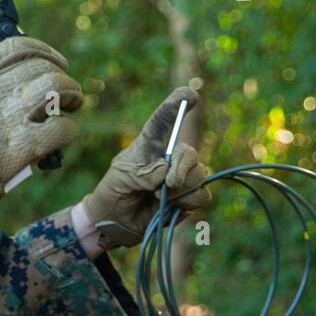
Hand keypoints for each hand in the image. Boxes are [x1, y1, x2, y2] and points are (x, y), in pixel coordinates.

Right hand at [0, 36, 81, 205]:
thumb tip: (11, 79)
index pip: (16, 47)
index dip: (42, 50)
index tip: (53, 61)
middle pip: (42, 67)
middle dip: (61, 76)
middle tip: (66, 92)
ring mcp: (8, 118)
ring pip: (56, 88)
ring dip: (71, 95)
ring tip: (73, 104)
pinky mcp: (21, 148)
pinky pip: (61, 128)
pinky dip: (67, 129)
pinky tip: (62, 134)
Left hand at [81, 86, 212, 249]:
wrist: (116, 223)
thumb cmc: (113, 193)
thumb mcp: (120, 178)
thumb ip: (143, 172)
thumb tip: (168, 173)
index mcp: (150, 145)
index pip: (164, 121)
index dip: (176, 104)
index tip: (190, 93)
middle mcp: (169, 157)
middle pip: (189, 152)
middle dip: (182, 167)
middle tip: (167, 183)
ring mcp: (182, 176)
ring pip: (200, 175)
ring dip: (181, 190)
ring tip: (157, 197)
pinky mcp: (189, 197)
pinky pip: (202, 195)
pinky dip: (186, 203)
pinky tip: (170, 206)